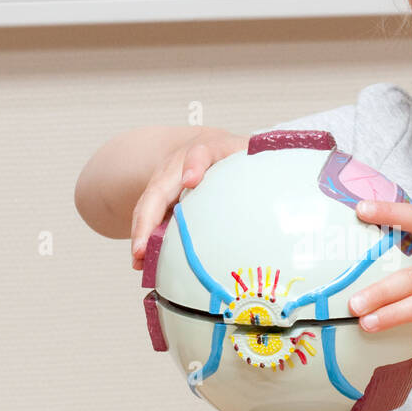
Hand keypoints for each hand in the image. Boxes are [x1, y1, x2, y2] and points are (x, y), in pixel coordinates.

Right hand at [130, 130, 247, 270]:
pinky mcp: (159, 202)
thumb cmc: (228, 155)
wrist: (206, 147)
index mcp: (203, 152)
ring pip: (146, 208)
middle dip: (148, 218)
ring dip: (140, 234)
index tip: (191, 180)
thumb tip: (273, 170)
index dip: (194, 166)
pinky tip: (141, 263)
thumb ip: (253, 157)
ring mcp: (163, 186)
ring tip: (138, 260)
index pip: (199, 154)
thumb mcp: (244, 152)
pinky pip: (147, 221)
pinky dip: (143, 241)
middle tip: (143, 246)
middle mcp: (175, 168)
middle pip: (158, 191)